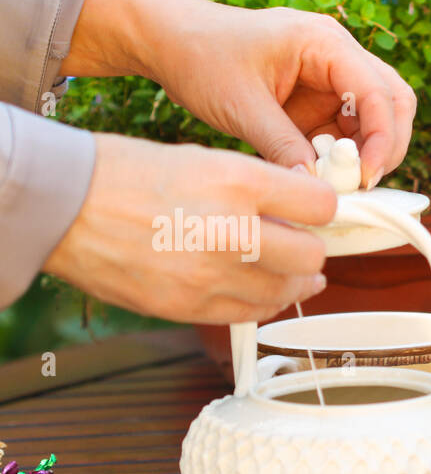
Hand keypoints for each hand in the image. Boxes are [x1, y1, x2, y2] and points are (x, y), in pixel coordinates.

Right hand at [43, 135, 337, 323]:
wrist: (63, 204)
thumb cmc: (124, 174)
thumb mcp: (202, 159)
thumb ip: (257, 189)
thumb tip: (299, 212)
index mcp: (237, 181)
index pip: (320, 204)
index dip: (324, 209)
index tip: (320, 213)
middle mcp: (232, 230)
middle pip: (312, 255)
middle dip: (313, 249)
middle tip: (305, 244)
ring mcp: (212, 275)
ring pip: (287, 291)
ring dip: (293, 281)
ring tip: (291, 272)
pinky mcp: (191, 307)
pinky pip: (251, 314)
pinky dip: (261, 302)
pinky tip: (259, 290)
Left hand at [66, 0, 416, 185]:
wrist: (171, 43)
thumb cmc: (201, 56)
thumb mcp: (241, 106)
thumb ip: (282, 146)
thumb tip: (314, 188)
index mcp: (324, 42)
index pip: (379, 92)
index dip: (382, 139)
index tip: (365, 178)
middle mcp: (338, 56)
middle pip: (395, 103)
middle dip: (387, 146)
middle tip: (362, 183)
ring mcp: (332, 79)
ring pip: (378, 120)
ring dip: (367, 154)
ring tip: (338, 182)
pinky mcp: (320, 101)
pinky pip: (349, 133)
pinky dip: (344, 158)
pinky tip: (322, 174)